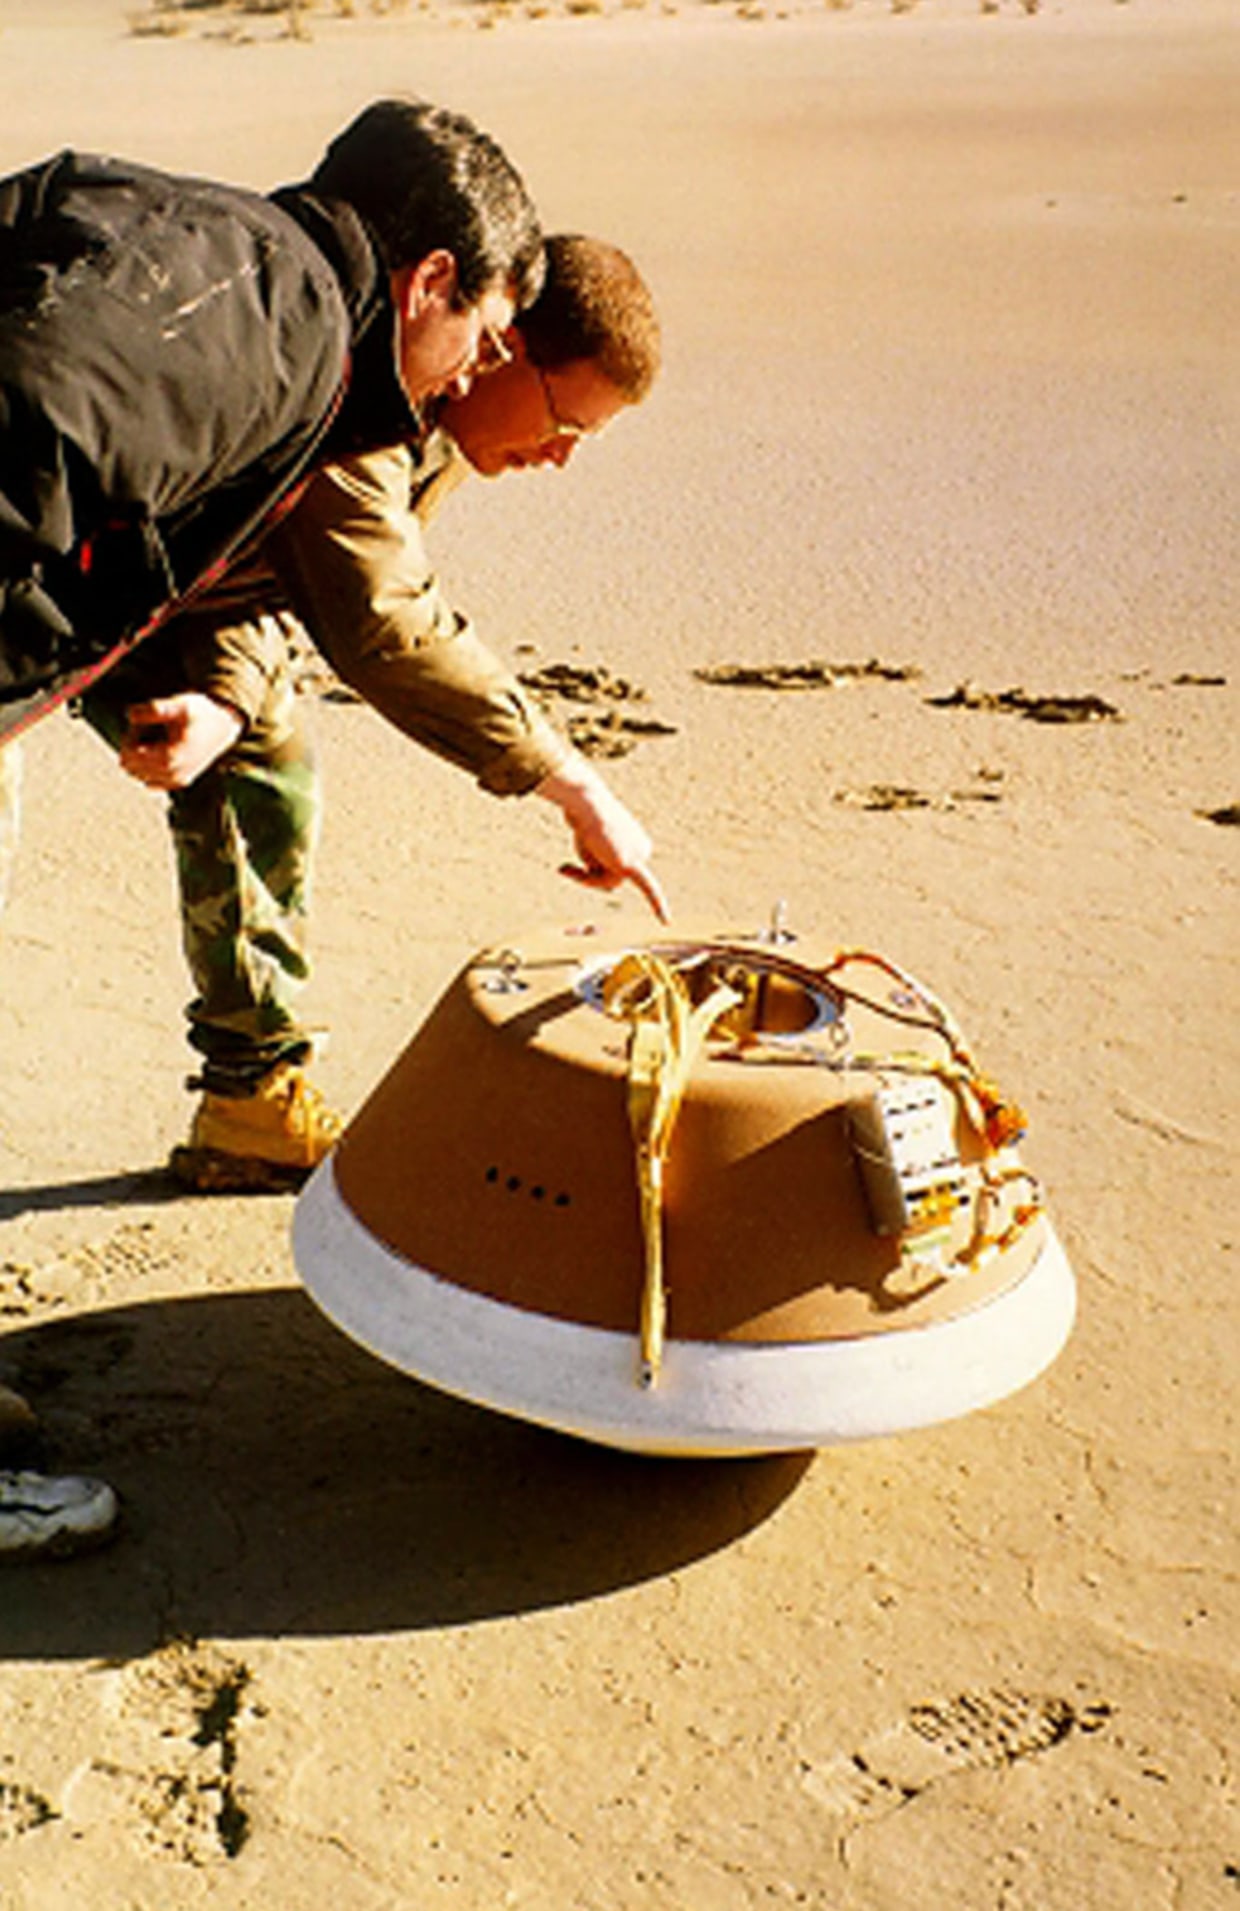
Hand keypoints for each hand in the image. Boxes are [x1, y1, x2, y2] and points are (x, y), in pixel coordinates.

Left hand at [118, 694, 243, 790]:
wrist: (224, 727)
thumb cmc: (200, 713)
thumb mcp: (178, 704)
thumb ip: (154, 708)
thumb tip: (130, 715)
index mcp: (170, 757)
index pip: (128, 754)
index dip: (130, 735)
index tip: (143, 723)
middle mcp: (172, 774)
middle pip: (130, 766)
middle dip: (133, 748)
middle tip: (148, 730)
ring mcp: (176, 781)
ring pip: (138, 775)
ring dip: (140, 759)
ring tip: (155, 741)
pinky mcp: (180, 783)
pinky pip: (150, 782)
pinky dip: (149, 769)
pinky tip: (160, 753)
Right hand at [536, 758, 669, 921]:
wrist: (586, 800)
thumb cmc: (584, 816)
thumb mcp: (589, 843)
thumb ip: (598, 863)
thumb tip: (608, 883)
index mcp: (637, 844)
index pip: (613, 870)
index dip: (589, 865)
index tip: (578, 846)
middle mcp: (642, 850)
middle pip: (611, 879)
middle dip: (588, 873)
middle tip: (568, 862)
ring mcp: (638, 856)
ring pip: (607, 884)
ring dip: (585, 877)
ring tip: (573, 859)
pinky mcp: (631, 864)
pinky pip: (647, 889)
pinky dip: (657, 906)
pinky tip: (666, 923)